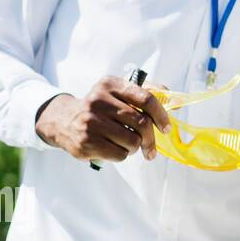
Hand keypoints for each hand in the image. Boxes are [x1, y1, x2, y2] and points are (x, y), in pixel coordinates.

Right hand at [35, 76, 170, 164]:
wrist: (63, 120)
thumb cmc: (101, 107)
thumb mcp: (117, 92)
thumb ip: (146, 93)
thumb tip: (176, 102)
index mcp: (111, 85)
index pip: (146, 98)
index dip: (161, 115)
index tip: (166, 128)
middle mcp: (99, 101)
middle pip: (141, 123)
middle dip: (151, 139)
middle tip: (152, 148)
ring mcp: (91, 122)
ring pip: (132, 141)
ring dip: (135, 147)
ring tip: (127, 144)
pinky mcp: (86, 142)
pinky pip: (119, 154)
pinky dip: (123, 155)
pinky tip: (114, 149)